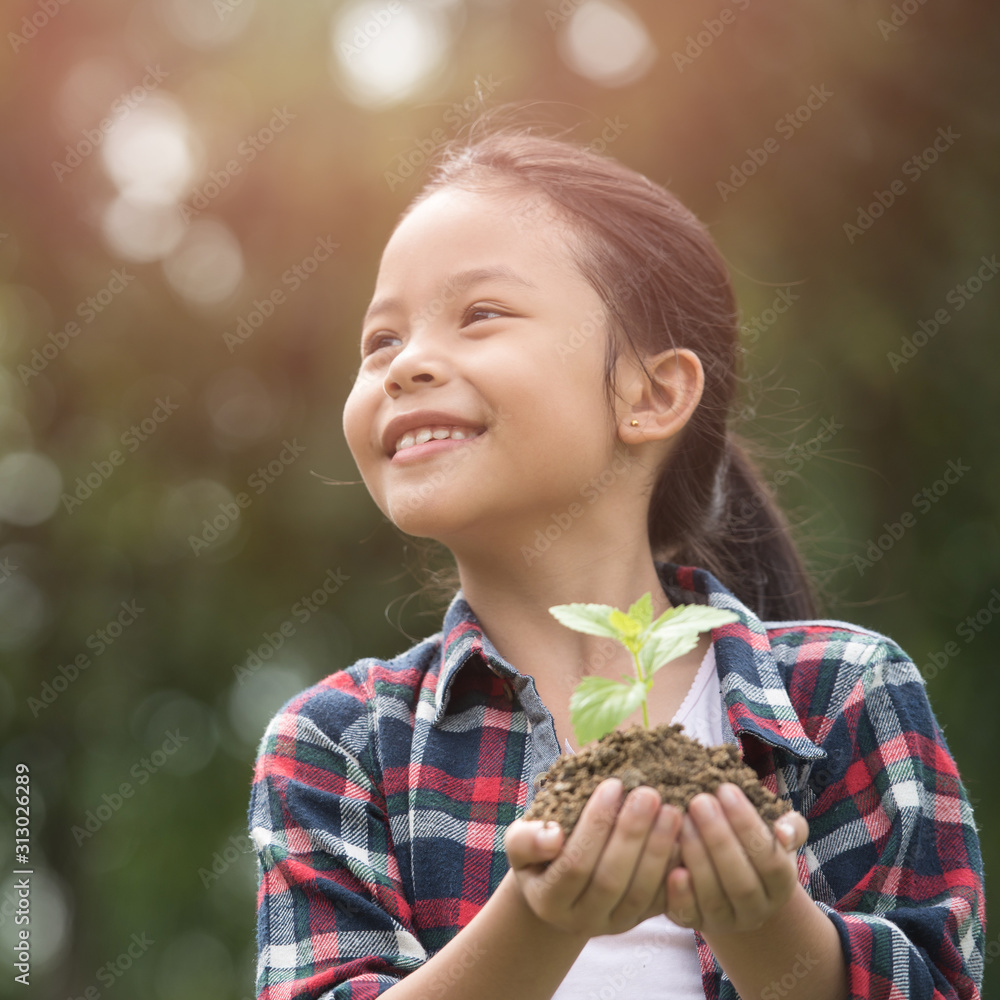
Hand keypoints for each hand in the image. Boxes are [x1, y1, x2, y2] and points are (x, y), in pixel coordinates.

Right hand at [504, 777, 683, 937]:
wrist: (561, 884)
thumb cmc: (540, 852)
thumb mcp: (520, 841)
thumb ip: (528, 839)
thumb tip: (553, 836)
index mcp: (549, 900)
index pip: (574, 864)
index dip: (595, 825)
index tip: (612, 785)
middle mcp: (581, 920)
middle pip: (610, 880)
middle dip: (632, 834)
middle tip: (649, 793)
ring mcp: (615, 924)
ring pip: (641, 893)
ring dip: (658, 850)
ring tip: (670, 810)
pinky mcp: (641, 920)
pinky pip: (663, 900)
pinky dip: (676, 870)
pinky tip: (684, 837)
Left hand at [665, 782, 807, 934]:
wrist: (726, 882)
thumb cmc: (750, 845)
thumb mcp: (774, 833)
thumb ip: (790, 827)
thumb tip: (783, 831)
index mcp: (780, 886)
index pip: (771, 861)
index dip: (748, 825)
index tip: (726, 789)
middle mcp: (756, 910)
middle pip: (741, 882)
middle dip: (719, 838)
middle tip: (699, 801)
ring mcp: (725, 921)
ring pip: (713, 897)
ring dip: (696, 856)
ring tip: (682, 819)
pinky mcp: (695, 924)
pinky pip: (688, 916)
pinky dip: (680, 894)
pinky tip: (672, 867)